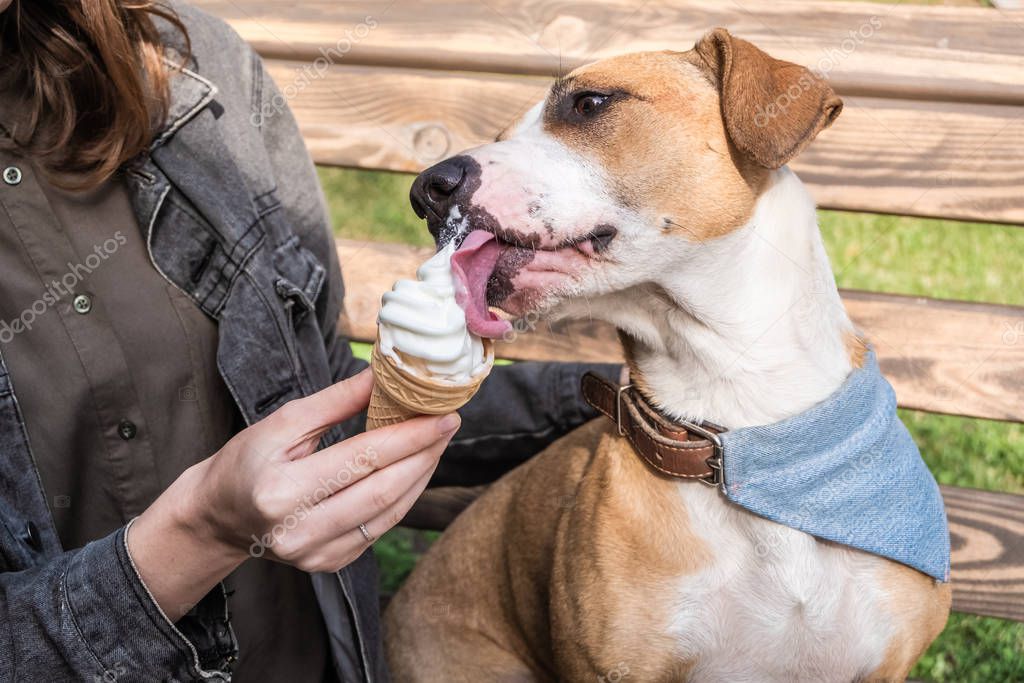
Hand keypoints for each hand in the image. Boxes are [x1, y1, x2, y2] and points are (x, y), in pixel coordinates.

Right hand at [128, 369, 459, 618]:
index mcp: (282, 491)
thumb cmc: (248, 461)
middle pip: (383, 490)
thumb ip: (335, 401)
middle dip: (423, 454)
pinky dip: (404, 498)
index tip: (441, 415)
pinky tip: (415, 472)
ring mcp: (316, 554)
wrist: (220, 516)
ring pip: (389, 513)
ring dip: (421, 476)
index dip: (408, 437)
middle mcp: (300, 531)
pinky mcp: (330, 564)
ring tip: (437, 443)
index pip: (362, 459)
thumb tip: (383, 376)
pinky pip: (381, 529)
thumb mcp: (282, 423)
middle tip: (448, 424)